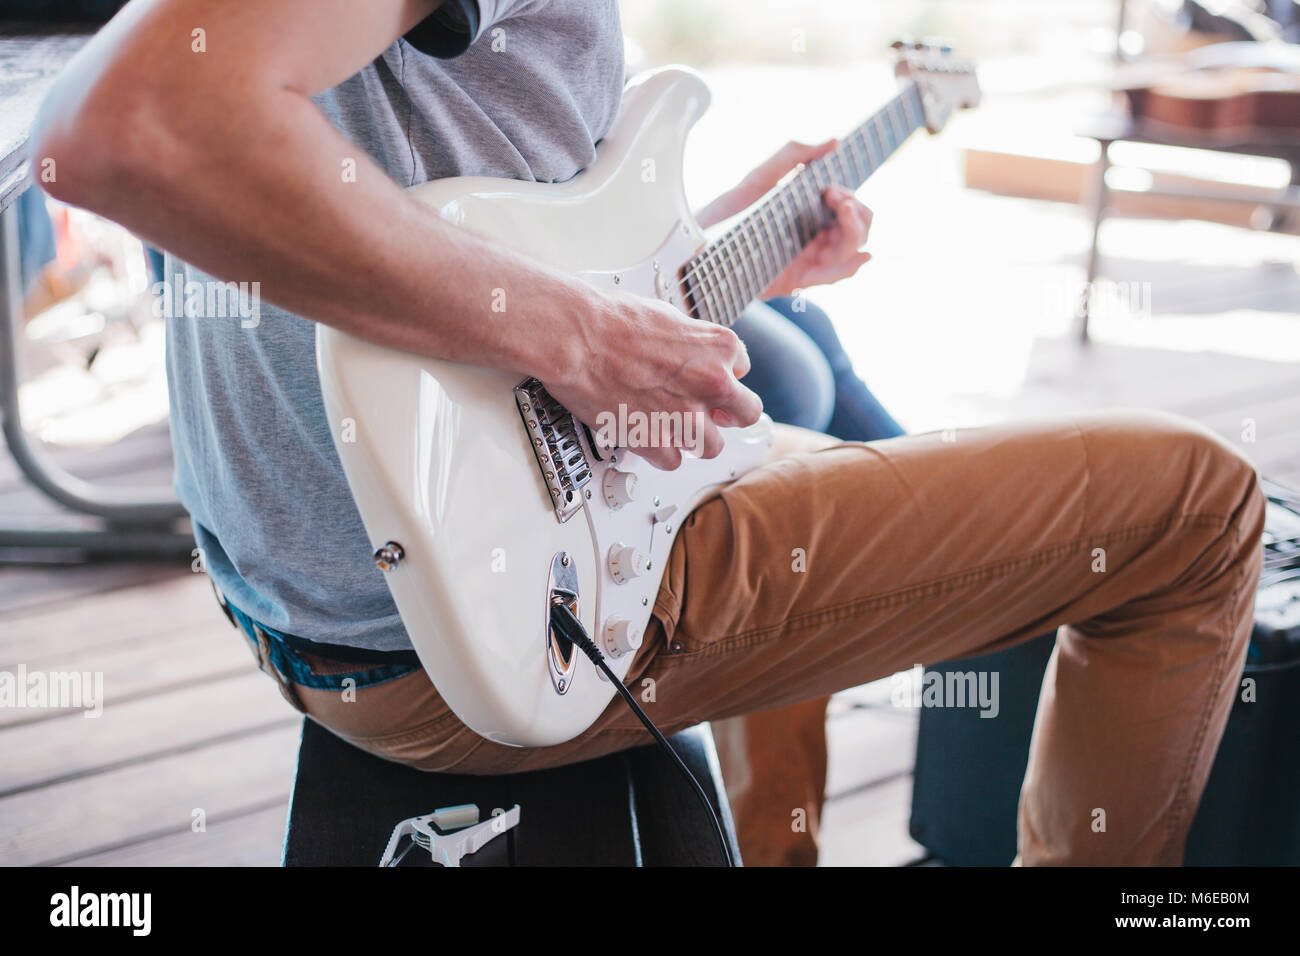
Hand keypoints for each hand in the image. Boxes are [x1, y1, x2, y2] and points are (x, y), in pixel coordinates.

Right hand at [543, 290, 762, 470]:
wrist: (578, 338)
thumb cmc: (612, 320)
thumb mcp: (668, 316)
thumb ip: (692, 342)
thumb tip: (692, 352)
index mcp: (719, 347)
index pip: (742, 369)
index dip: (722, 374)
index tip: (707, 379)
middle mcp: (712, 383)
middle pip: (745, 413)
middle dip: (729, 415)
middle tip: (714, 415)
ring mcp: (686, 416)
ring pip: (712, 446)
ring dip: (693, 438)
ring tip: (671, 426)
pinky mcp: (656, 441)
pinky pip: (673, 461)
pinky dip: (660, 452)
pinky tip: (647, 435)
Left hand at [696, 139, 873, 298]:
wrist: (697, 242)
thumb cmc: (727, 210)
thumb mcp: (761, 178)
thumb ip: (794, 155)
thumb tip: (834, 141)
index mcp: (808, 216)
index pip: (848, 211)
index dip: (852, 200)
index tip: (835, 188)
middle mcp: (811, 240)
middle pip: (856, 232)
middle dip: (858, 214)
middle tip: (838, 198)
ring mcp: (805, 261)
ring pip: (849, 252)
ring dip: (855, 232)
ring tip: (845, 210)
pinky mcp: (794, 280)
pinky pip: (831, 277)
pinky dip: (850, 267)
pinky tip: (862, 255)